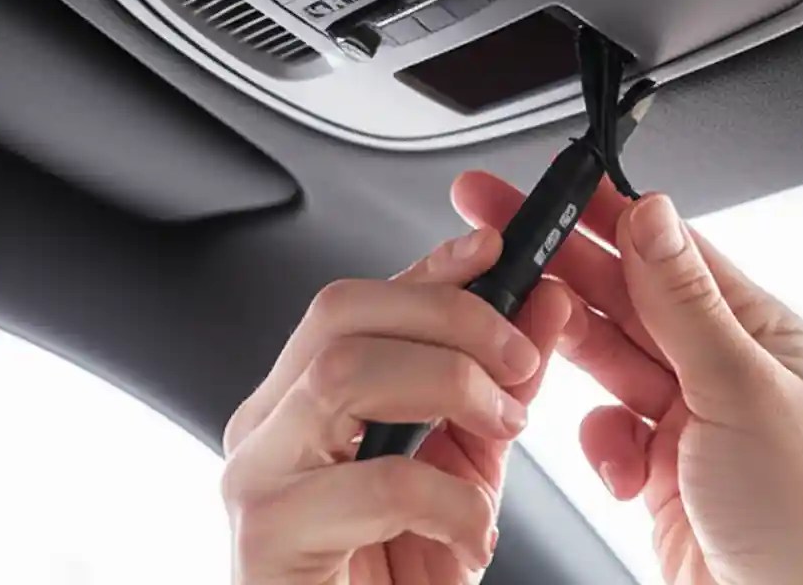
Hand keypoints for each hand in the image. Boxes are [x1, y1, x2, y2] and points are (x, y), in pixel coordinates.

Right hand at [220, 229, 572, 584]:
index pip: (359, 302)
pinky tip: (473, 533)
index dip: (430, 268)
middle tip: (516, 358)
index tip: (495, 249)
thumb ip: (499, 385)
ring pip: (344, 374)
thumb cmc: (401, 574)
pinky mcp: (268, 540)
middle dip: (449, 317)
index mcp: (306, 401)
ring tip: (502, 429)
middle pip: (341, 314)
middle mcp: (270, 427)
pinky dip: (452, 501)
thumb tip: (545, 304)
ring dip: (449, 385)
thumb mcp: (466, 466)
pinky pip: (376, 484)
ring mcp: (257, 479)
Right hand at [455, 172, 802, 584]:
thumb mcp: (744, 390)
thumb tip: (653, 215)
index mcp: (761, 333)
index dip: (605, 215)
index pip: (670, 253)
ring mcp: (692, 424)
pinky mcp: (662, 476)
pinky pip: (609, 433)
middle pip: (629, 302)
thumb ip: (685, 303)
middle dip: (565, 271)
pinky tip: (613, 459)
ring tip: (528, 344)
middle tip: (498, 244)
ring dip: (573, 357)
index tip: (548, 188)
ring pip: (611, 365)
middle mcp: (726, 371)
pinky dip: (599, 441)